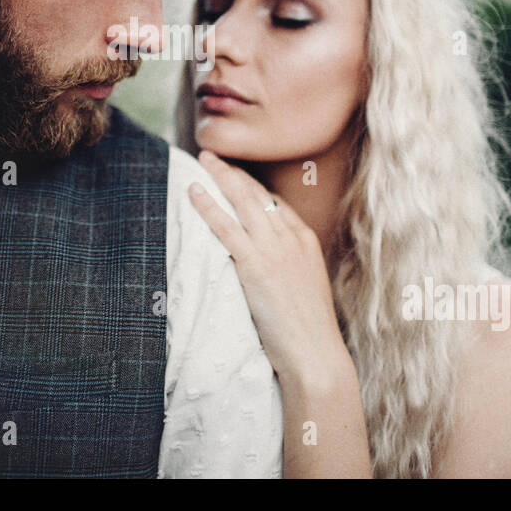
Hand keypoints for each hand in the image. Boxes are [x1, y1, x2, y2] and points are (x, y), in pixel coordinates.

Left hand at [187, 150, 349, 387]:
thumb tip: (268, 264)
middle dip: (234, 172)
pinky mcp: (256, 265)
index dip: (252, 186)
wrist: (315, 353)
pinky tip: (194, 192)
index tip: (235, 176)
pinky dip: (208, 206)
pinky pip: (226, 227)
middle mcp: (292, 238)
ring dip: (220, 176)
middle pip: (258, 194)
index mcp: (306, 241)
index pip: (275, 202)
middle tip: (213, 157)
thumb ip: (289, 267)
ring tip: (203, 160)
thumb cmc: (308, 331)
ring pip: (242, 201)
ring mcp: (274, 249)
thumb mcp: (305, 288)